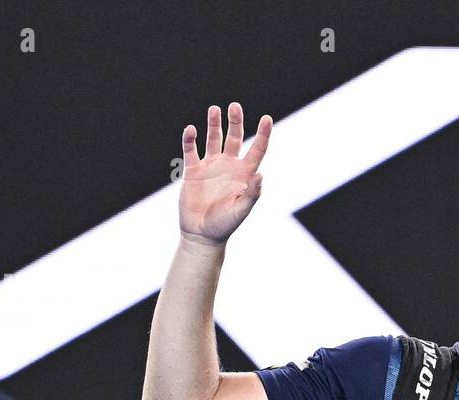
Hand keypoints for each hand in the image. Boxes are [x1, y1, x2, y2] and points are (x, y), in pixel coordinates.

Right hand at [178, 102, 271, 246]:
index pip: (257, 149)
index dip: (263, 134)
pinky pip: (191, 149)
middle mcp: (229, 165)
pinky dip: (190, 139)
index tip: (267, 118)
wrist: (201, 234)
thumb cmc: (225, 225)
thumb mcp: (241, 211)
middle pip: (235, 137)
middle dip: (235, 121)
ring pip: (213, 138)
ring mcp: (211, 166)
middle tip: (234, 106)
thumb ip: (252, 194)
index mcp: (244, 174)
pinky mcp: (193, 169)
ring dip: (214, 124)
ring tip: (214, 109)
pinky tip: (191, 130)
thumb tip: (261, 176)